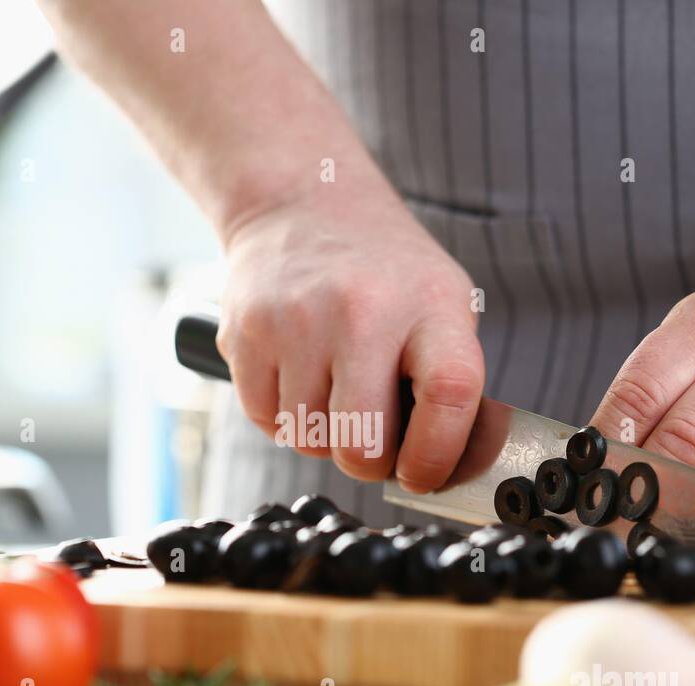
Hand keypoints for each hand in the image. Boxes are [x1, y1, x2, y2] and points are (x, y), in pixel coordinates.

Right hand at [218, 186, 483, 491]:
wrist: (302, 202)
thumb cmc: (384, 269)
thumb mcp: (441, 303)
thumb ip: (449, 381)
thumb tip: (448, 470)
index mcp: (429, 304)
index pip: (449, 395)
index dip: (436, 455)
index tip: (423, 474)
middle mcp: (362, 310)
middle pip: (362, 443)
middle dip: (369, 461)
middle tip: (374, 439)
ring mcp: (296, 321)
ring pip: (309, 440)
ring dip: (324, 436)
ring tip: (335, 390)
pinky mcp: (245, 332)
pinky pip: (267, 421)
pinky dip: (285, 418)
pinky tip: (300, 378)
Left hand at [590, 286, 694, 518]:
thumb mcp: (686, 351)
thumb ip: (642, 397)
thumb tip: (591, 464)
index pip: (643, 389)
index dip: (607, 441)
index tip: (584, 474)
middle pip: (686, 437)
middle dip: (643, 481)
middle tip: (612, 510)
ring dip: (681, 511)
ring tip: (648, 526)